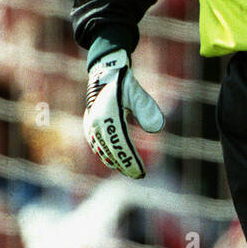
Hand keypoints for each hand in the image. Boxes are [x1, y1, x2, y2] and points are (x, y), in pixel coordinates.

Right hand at [83, 48, 164, 178]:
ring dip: (115, 161)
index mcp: (108, 115)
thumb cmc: (123, 82)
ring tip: (129, 170)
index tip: (141, 172)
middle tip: (138, 175)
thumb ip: (147, 110)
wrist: (105, 72)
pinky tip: (114, 162)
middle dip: (125, 164)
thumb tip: (157, 130)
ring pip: (103, 150)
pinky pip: (96, 145)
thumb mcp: (138, 93)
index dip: (131, 160)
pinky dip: (106, 155)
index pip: (121, 145)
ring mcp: (91, 125)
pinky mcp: (89, 125)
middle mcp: (97, 123)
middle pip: (112, 151)